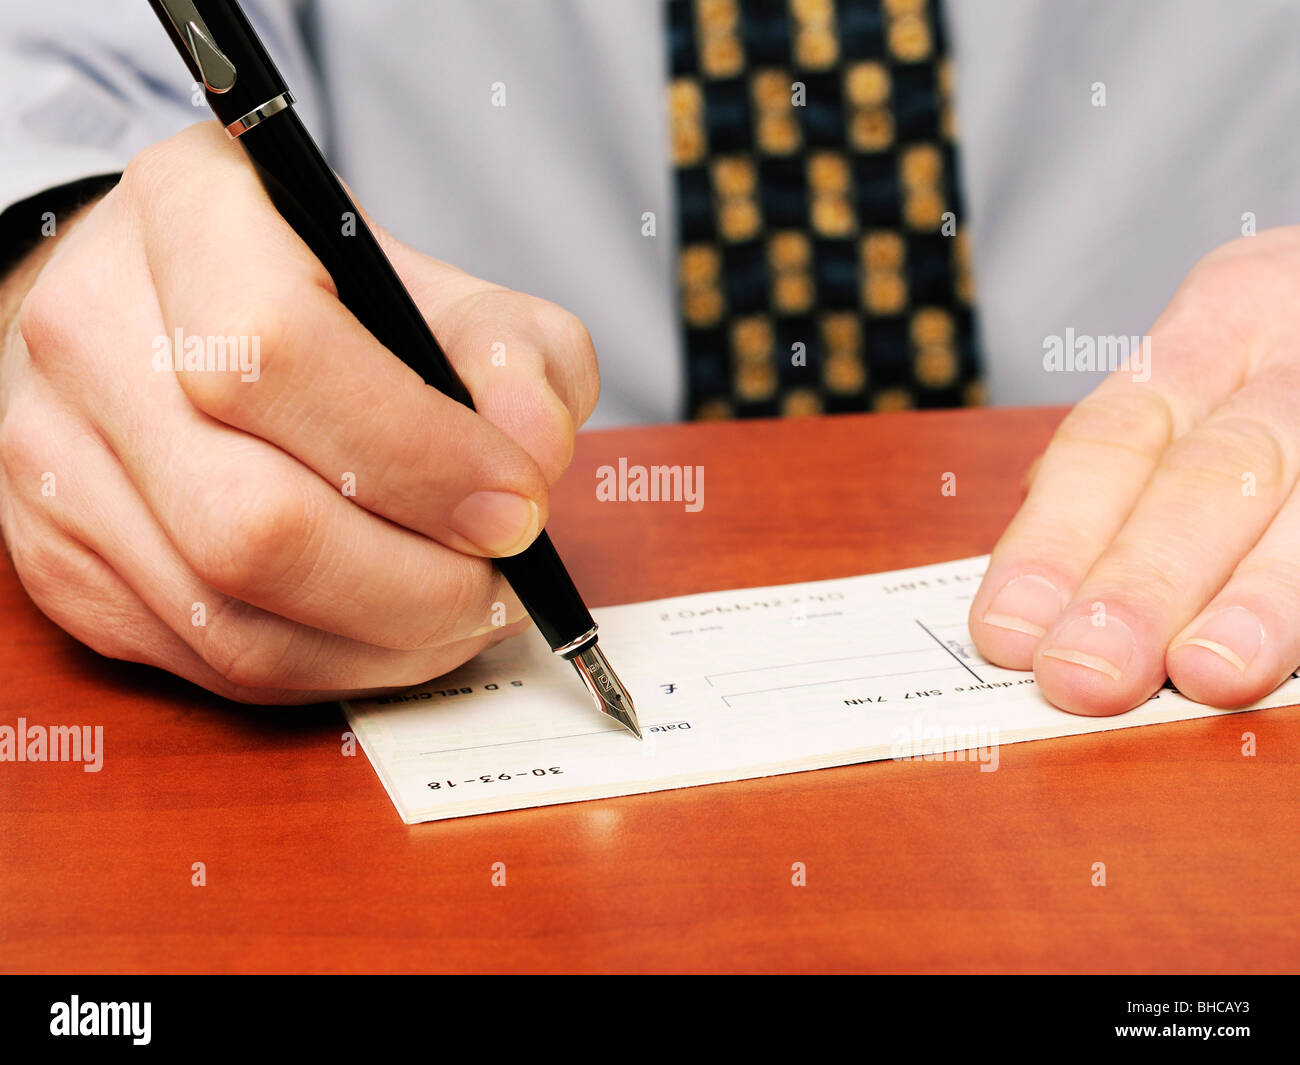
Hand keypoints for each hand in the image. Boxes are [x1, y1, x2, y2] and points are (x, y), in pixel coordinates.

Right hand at [0, 122, 598, 703]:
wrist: (167, 317)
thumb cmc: (318, 297)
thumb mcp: (440, 285)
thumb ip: (514, 352)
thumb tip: (533, 449)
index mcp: (191, 216)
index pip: (281, 352)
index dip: (421, 455)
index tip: (519, 506)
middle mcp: (92, 332)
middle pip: (251, 521)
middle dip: (416, 583)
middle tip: (504, 582)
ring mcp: (53, 458)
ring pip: (234, 620)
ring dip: (386, 642)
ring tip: (466, 610)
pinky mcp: (64, 563)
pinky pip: (215, 661)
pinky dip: (334, 665)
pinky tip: (393, 629)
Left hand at [971, 228, 1299, 715]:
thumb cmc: (1281, 367)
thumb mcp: (1206, 366)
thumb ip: (1125, 462)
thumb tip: (1032, 577)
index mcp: (1218, 327)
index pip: (1115, 438)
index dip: (1056, 540)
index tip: (1007, 630)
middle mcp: (1296, 363)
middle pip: (1211, 474)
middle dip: (1143, 584)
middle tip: (1084, 675)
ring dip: (1257, 602)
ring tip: (1207, 673)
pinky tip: (1284, 665)